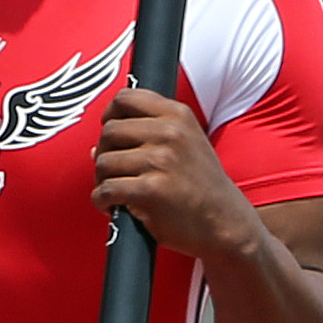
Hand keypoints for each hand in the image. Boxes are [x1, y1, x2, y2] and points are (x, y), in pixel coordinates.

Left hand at [94, 88, 257, 261]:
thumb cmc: (202, 187)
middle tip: (113, 172)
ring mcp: (160, 161)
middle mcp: (170, 133)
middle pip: (109, 131)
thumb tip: (95, 148)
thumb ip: (149, 135)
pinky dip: (102, 200)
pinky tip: (113, 207)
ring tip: (115, 192)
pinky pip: (106, 189)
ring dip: (102, 180)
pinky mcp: (150, 191)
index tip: (111, 134)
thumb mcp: (189, 144)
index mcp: (178, 115)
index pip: (126, 98)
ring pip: (103, 162)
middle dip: (104, 153)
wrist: (226, 223)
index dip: (109, 115)